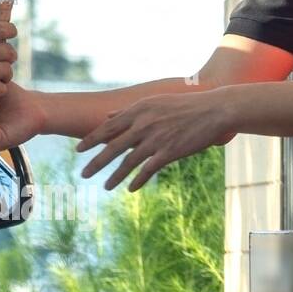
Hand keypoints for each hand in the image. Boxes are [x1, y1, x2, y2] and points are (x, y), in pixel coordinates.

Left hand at [77, 91, 236, 190]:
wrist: (214, 110)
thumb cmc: (184, 105)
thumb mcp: (153, 102)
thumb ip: (129, 111)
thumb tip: (107, 116)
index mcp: (139, 110)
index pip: (108, 127)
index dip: (91, 139)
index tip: (78, 150)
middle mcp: (144, 124)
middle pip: (113, 146)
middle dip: (96, 162)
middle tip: (83, 174)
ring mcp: (156, 138)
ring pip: (129, 161)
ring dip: (115, 176)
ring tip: (105, 187)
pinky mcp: (170, 151)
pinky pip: (149, 169)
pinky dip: (138, 180)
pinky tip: (131, 189)